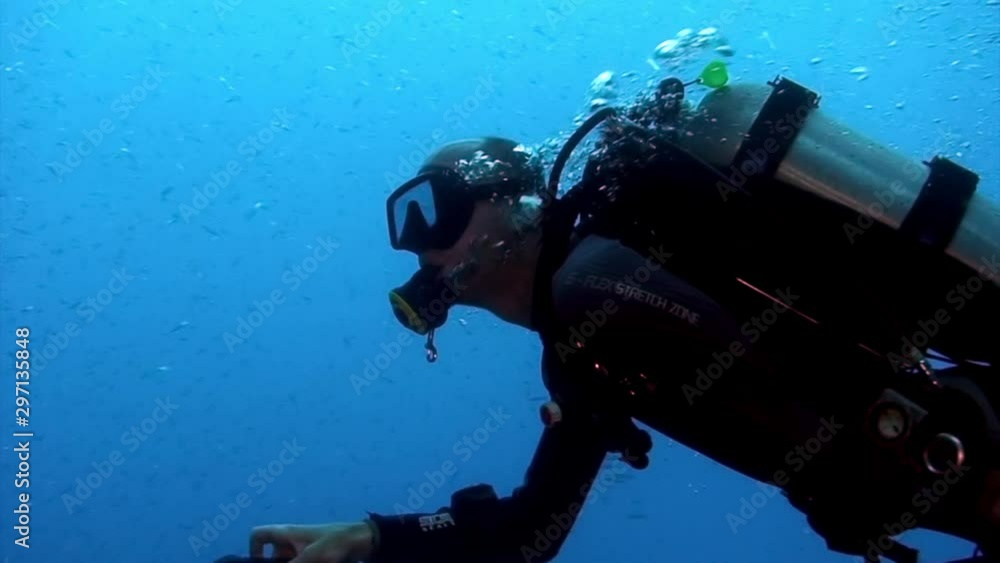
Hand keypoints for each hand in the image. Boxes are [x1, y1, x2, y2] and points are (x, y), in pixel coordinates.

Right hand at [249, 521, 374, 562]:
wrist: (362, 540)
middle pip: (273, 556)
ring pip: (289, 561)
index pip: (259, 535)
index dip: (254, 549)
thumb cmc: (335, 542)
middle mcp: (291, 541)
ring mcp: (303, 549)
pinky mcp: (314, 557)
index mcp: (287, 533)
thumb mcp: (310, 556)